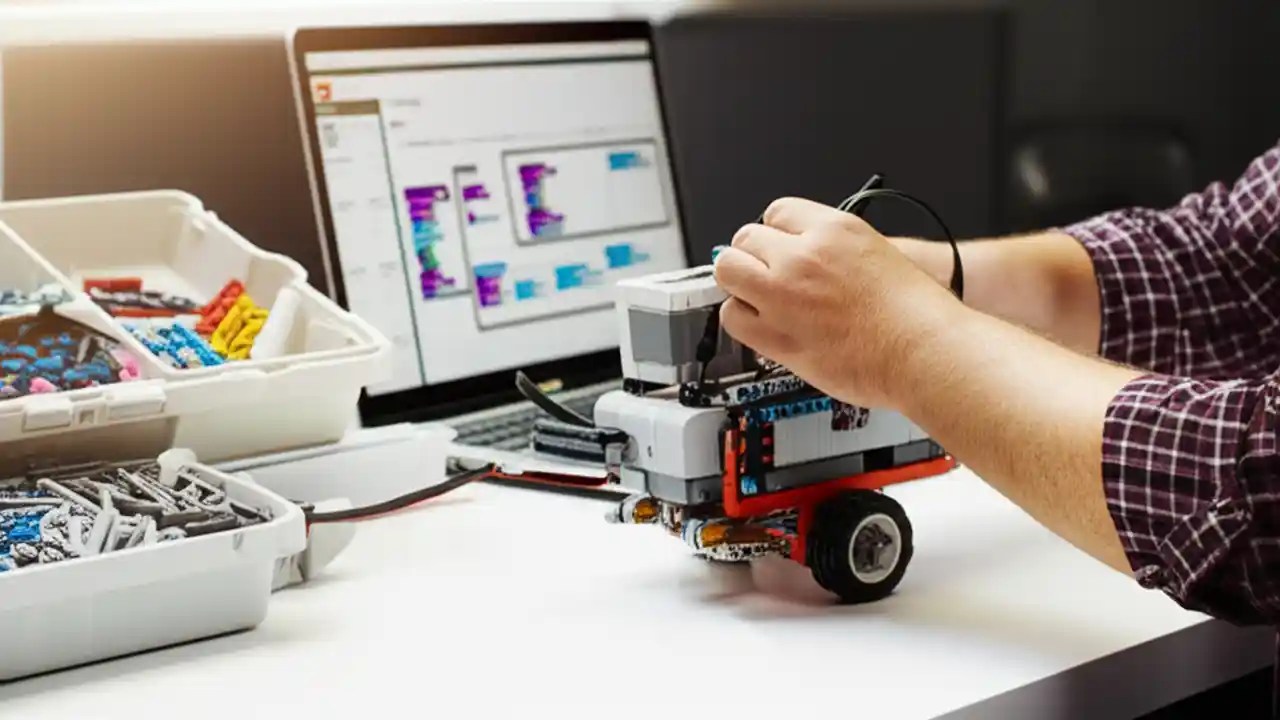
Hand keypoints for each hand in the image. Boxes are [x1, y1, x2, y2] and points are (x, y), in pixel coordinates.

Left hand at [713, 197, 961, 409]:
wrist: (923, 351)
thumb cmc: (914, 313)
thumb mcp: (878, 253)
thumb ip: (833, 250)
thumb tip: (801, 254)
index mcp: (834, 229)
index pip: (777, 211)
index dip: (775, 233)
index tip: (777, 248)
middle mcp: (803, 255)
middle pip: (745, 238)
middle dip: (752, 256)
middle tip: (763, 275)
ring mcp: (784, 294)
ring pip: (729, 271)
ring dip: (739, 284)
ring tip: (758, 300)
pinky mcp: (775, 334)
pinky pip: (732, 316)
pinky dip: (741, 319)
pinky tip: (761, 326)